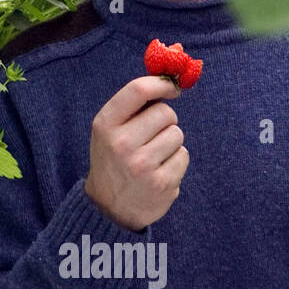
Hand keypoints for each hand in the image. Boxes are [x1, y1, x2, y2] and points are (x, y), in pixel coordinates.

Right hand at [84, 76, 188, 231]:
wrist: (109, 208)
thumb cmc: (113, 159)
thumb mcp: (108, 131)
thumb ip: (132, 106)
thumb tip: (168, 80)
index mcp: (105, 124)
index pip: (138, 90)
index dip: (161, 84)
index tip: (172, 88)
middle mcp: (121, 143)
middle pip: (166, 112)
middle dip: (165, 121)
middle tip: (152, 135)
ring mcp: (141, 165)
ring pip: (177, 134)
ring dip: (171, 143)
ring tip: (153, 156)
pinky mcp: (161, 183)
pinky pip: (183, 156)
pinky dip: (176, 161)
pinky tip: (160, 171)